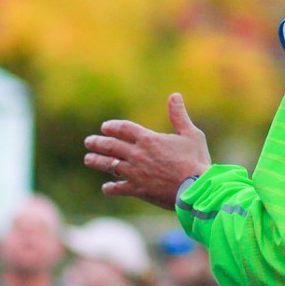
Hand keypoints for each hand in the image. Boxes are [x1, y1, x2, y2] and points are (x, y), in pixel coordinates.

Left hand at [85, 94, 212, 209]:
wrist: (196, 188)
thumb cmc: (196, 160)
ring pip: (110, 165)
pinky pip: (118, 188)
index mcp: (148, 139)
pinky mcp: (138, 190)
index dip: (113, 126)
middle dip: (98, 142)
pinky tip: (106, 187)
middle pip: (111, 146)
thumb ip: (179, 116)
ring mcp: (135, 173)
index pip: (124, 129)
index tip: (105, 127)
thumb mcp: (190, 134)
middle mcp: (137, 154)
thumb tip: (174, 96)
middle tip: (89, 141)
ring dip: (97, 161)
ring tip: (88, 159)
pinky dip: (110, 188)